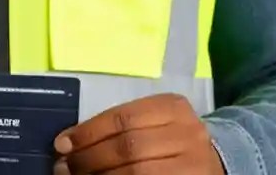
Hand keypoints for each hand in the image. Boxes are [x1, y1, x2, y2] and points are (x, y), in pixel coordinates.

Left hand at [53, 94, 223, 174]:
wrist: (214, 163)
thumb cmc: (171, 141)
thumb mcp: (153, 123)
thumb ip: (120, 129)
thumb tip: (68, 144)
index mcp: (174, 107)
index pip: (124, 117)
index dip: (88, 132)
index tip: (61, 144)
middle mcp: (188, 133)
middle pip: (129, 146)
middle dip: (90, 159)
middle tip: (63, 168)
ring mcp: (193, 164)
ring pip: (137, 172)